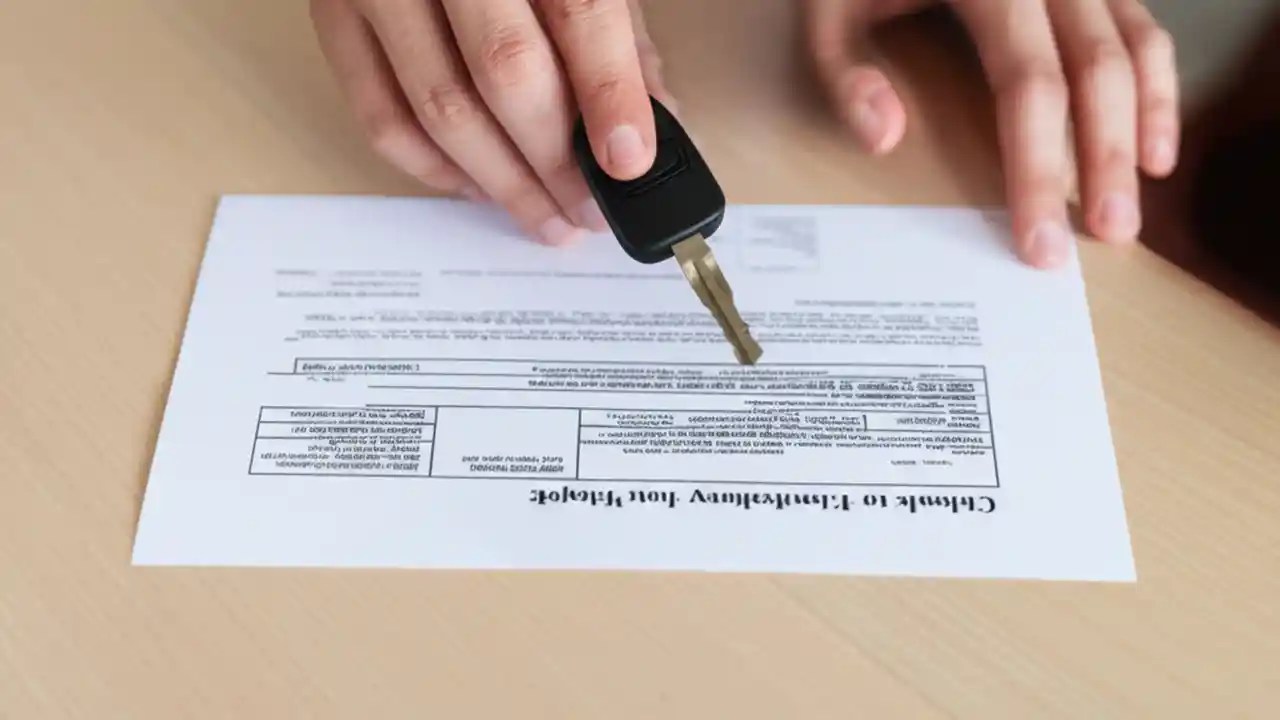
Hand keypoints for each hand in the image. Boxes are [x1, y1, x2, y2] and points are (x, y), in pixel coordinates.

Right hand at [311, 0, 674, 244]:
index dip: (608, 95)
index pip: (577, 13)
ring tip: (547, 219)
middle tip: (590, 211)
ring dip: (502, 184)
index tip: (629, 163)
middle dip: (556, 163)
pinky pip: (382, 118)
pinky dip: (437, 171)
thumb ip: (615, 39)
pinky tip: (482, 187)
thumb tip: (647, 128)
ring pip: (440, 111)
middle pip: (504, 73)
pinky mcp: (336, 18)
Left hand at [804, 0, 1179, 267]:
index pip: (1029, 83)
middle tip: (1104, 238)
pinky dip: (1154, 86)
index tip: (1040, 240)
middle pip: (1096, 71)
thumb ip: (844, 69)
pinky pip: (1140, 26)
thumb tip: (884, 137)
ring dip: (1142, 129)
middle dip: (1104, 162)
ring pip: (1135, 45)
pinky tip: (1151, 147)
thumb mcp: (828, 6)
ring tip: (1129, 209)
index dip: (1039, 167)